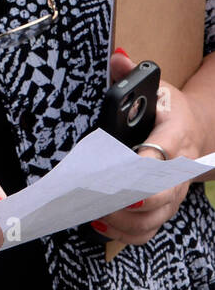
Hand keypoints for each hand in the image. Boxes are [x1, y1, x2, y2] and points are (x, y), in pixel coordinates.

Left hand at [93, 51, 198, 244]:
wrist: (197, 129)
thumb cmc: (169, 110)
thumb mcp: (156, 87)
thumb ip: (131, 76)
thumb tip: (117, 57)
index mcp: (177, 135)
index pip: (162, 152)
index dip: (142, 164)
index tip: (120, 171)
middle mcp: (179, 170)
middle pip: (159, 194)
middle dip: (128, 199)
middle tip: (97, 196)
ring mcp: (173, 193)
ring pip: (152, 218)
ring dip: (122, 219)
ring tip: (93, 211)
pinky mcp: (164, 208)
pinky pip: (147, 230)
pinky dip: (125, 232)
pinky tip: (101, 223)